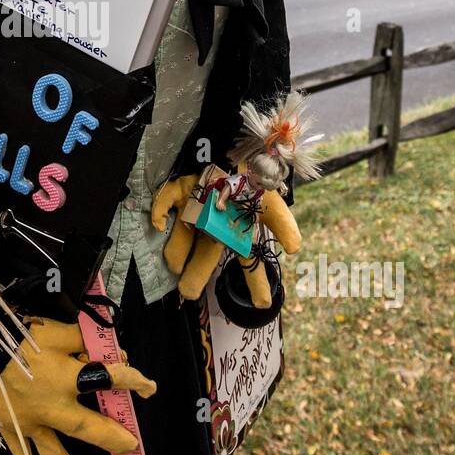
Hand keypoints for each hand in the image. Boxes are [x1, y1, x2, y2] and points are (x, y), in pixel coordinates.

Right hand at [0, 316, 155, 454]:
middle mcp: (53, 404)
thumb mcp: (55, 329)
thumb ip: (84, 340)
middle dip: (111, 436)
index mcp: (67, 376)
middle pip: (88, 427)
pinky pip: (19, 452)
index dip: (134, 382)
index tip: (149, 388)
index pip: (109, 378)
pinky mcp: (10, 426)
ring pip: (51, 450)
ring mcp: (30, 420)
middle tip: (130, 445)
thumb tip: (113, 350)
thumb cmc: (20, 336)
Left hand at [153, 164, 301, 303]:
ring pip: (183, 234)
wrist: (236, 150)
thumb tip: (295, 249)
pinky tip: (159, 223)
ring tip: (174, 266)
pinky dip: (160, 210)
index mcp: (236, 232)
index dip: (256, 284)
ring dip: (177, 249)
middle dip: (197, 273)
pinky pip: (166, 201)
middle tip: (188, 292)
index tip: (262, 304)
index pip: (247, 262)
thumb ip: (282, 224)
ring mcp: (194, 209)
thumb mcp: (271, 201)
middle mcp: (214, 226)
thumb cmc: (253, 179)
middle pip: (206, 254)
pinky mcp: (179, 191)